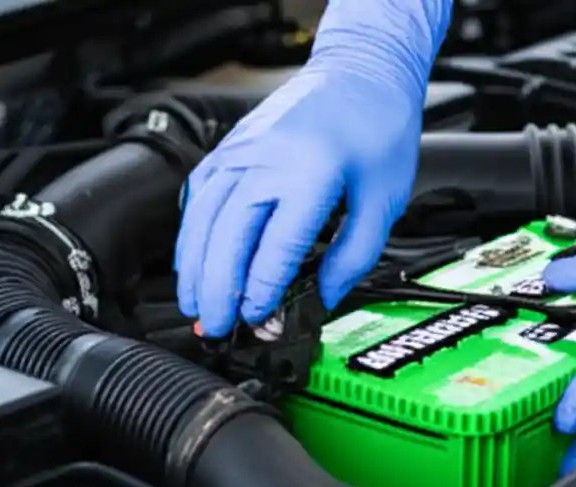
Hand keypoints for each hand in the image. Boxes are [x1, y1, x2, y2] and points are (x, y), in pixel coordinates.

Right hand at [175, 1, 451, 337]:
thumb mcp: (384, 200)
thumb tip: (323, 296)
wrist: (361, 72)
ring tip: (194, 303)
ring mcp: (242, 151)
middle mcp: (266, 161)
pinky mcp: (231, 146)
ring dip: (193, 266)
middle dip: (216, 289)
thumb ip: (354, 256)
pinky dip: (190, 231)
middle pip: (226, 237)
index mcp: (309, 175)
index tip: (258, 319)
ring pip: (201, 218)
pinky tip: (192, 258)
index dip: (261, 292)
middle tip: (215, 326)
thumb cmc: (378, 128)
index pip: (274, 249)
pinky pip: (198, 193)